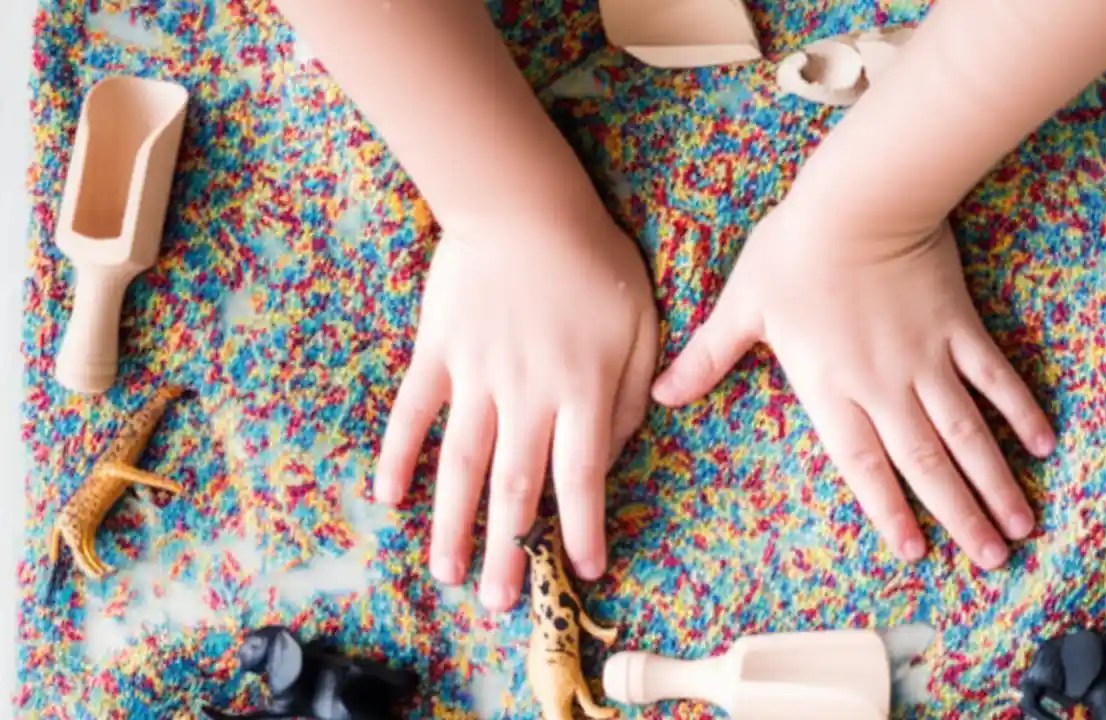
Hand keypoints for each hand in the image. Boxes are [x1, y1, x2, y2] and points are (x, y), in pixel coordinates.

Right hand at [375, 212, 657, 609]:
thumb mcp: (641, 322)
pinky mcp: (435, 354)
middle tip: (496, 604)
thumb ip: (629, 393)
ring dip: (450, 523)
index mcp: (579, 391)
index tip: (582, 568)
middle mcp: (524, 396)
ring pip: (459, 464)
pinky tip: (387, 496)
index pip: (580, 478)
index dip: (580, 529)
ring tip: (444, 572)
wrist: (524, 203)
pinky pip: (412, 412)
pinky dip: (396, 454)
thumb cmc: (593, 261)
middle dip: (506, 551)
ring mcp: (474, 376)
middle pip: (513, 488)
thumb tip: (612, 450)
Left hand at [652, 208, 1054, 568]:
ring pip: (969, 433)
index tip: (914, 552)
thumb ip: (707, 358)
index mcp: (830, 388)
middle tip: (990, 561)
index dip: (888, 512)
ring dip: (995, 482)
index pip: (862, 465)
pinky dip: (1020, 410)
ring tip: (1022, 527)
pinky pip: (996, 378)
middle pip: (926, 463)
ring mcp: (929, 360)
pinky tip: (1045, 443)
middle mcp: (885, 387)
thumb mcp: (742, 306)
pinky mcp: (961, 328)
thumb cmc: (794, 251)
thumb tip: (660, 394)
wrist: (860, 200)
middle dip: (958, 516)